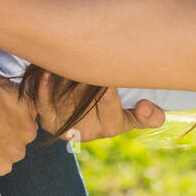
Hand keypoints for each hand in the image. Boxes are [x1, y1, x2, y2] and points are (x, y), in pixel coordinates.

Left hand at [33, 73, 164, 142]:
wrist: (82, 107)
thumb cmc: (112, 101)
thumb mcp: (134, 110)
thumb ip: (150, 115)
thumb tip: (145, 107)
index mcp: (114, 126)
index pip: (111, 111)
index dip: (108, 98)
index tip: (106, 86)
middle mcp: (91, 132)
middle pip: (86, 104)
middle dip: (85, 82)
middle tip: (83, 62)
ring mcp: (68, 129)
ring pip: (65, 103)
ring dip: (65, 82)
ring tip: (67, 63)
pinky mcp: (49, 122)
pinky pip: (45, 106)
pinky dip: (45, 89)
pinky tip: (48, 73)